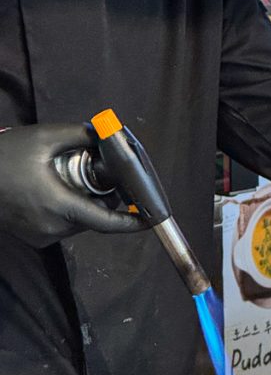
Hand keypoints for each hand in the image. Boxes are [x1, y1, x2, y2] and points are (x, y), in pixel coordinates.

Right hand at [0, 123, 143, 247]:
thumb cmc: (3, 157)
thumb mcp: (41, 138)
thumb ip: (78, 135)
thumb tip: (108, 134)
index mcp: (60, 206)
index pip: (106, 222)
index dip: (132, 222)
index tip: (152, 219)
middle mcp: (54, 228)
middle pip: (93, 218)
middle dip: (101, 200)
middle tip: (98, 177)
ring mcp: (43, 237)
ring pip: (78, 224)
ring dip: (82, 206)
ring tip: (68, 181)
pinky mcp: (35, 240)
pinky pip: (62, 227)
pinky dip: (66, 213)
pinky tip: (52, 193)